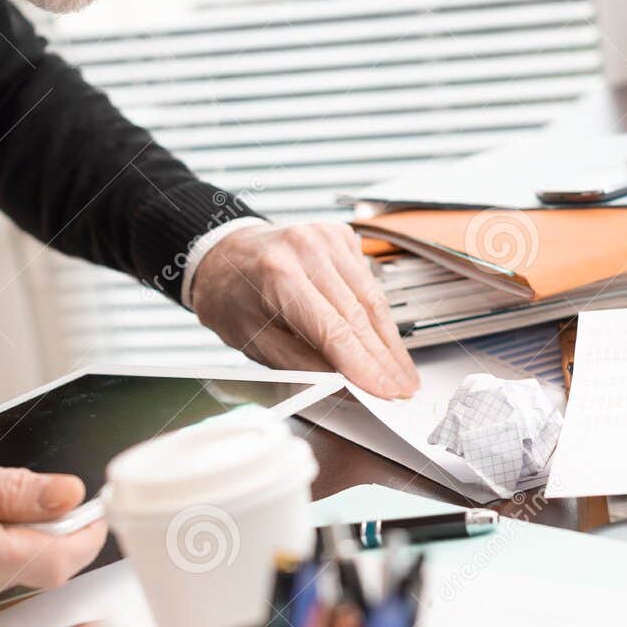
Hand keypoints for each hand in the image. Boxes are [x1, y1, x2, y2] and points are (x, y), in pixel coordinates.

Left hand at [189, 223, 420, 397]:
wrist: (222, 256)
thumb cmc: (233, 300)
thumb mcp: (257, 343)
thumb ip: (305, 367)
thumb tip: (351, 388)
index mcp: (279, 276)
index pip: (335, 331)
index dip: (366, 366)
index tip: (388, 391)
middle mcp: (306, 249)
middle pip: (360, 314)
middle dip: (386, 359)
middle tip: (405, 388)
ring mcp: (325, 236)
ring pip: (373, 298)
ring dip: (390, 340)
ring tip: (403, 371)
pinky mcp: (339, 235)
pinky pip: (368, 282)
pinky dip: (378, 315)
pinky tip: (385, 341)